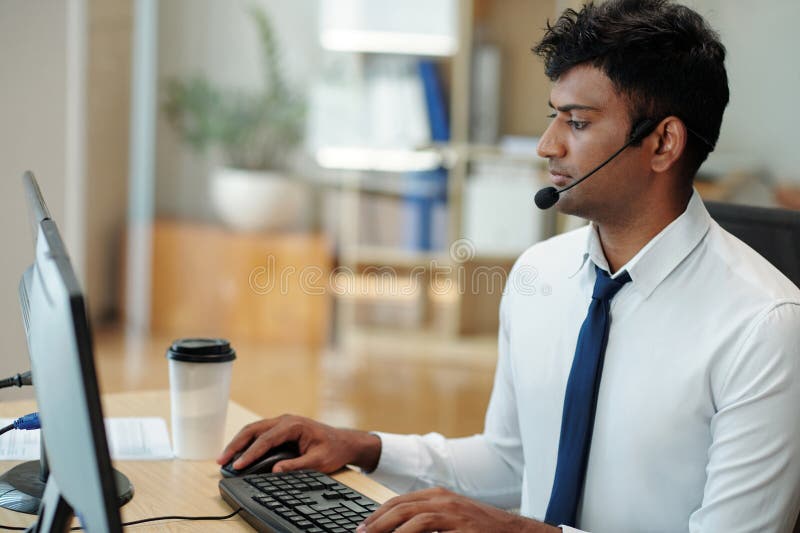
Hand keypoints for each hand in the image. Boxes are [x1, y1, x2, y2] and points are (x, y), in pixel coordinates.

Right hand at [216, 414, 380, 472]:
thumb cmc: (333, 449)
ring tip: (224, 458)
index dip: (250, 454)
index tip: (238, 466)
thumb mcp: (318, 461)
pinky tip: (237, 454)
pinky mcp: (280, 429)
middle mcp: (285, 420)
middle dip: (236, 445)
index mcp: (294, 425)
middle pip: (254, 430)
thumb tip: (276, 471)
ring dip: (238, 443)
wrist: (344, 442)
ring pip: (253, 430)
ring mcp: (281, 423)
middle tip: (221, 461)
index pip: (266, 439)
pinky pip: (259, 434)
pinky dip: (246, 443)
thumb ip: (297, 466)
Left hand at [356, 487, 557, 532]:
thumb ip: (429, 521)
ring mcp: (453, 511)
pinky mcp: (461, 525)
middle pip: (400, 506)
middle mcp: (443, 499)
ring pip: (411, 515)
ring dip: (387, 528)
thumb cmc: (482, 529)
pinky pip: (428, 527)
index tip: (363, 527)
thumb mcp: (453, 520)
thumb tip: (401, 530)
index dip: (379, 514)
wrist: (516, 532)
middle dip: (376, 521)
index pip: (400, 501)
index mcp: (438, 495)